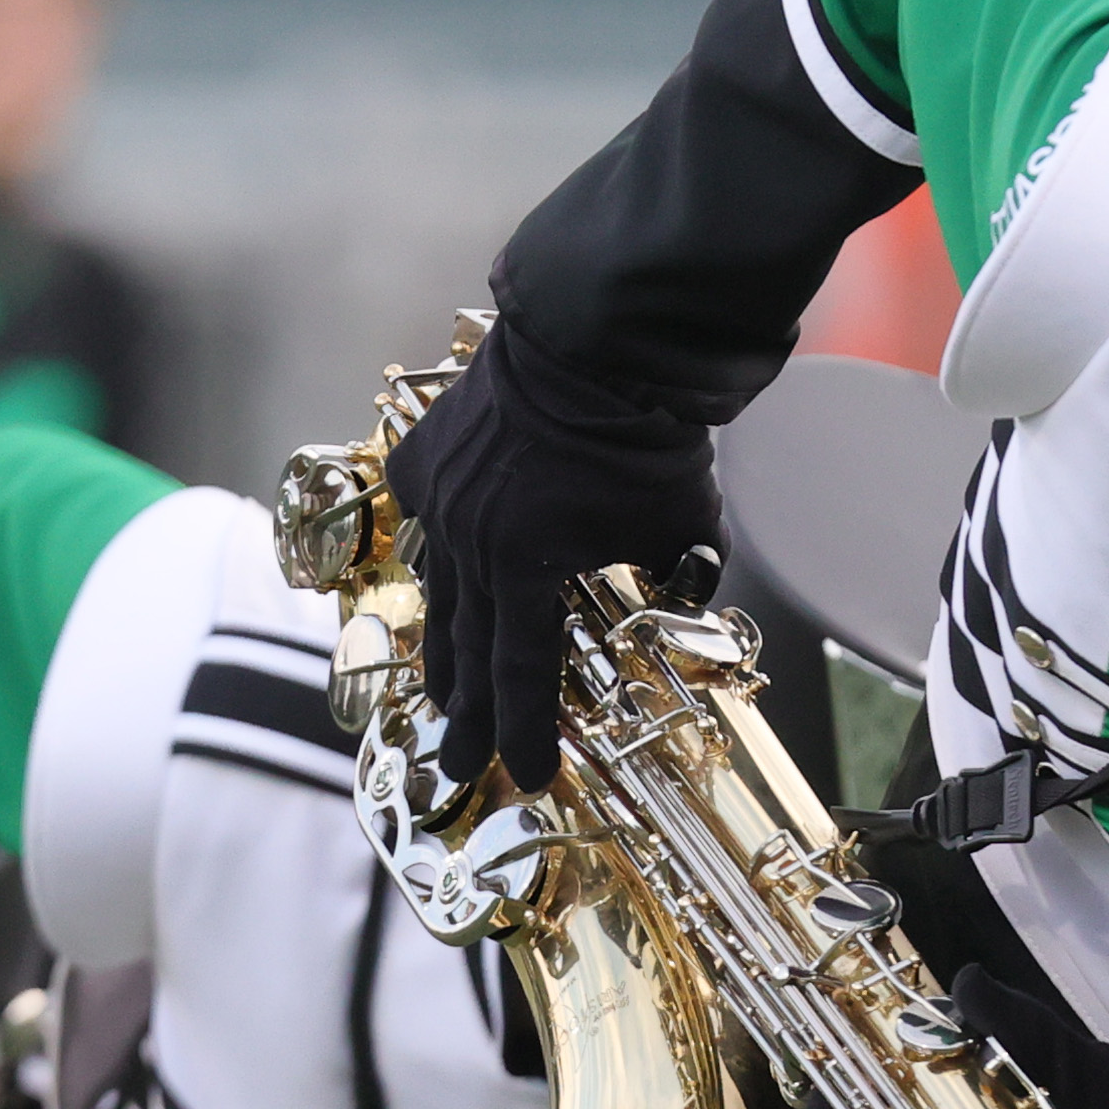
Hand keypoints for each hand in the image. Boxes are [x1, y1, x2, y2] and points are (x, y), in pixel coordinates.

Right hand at [386, 317, 719, 789]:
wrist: (596, 334)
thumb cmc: (648, 434)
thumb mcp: (683, 524)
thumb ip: (675, 571)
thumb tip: (682, 591)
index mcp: (526, 571)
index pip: (523, 675)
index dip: (525, 731)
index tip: (525, 774)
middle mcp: (469, 545)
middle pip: (468, 648)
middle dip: (469, 713)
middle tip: (459, 762)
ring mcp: (440, 498)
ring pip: (438, 591)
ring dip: (446, 646)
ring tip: (443, 691)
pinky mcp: (425, 455)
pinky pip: (426, 518)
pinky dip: (436, 550)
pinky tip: (436, 577)